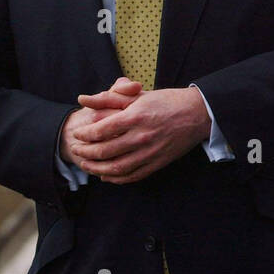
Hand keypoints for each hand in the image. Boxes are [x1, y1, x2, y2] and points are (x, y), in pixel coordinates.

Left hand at [69, 85, 210, 183]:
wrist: (197, 114)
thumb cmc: (167, 101)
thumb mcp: (137, 95)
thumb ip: (108, 98)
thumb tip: (82, 99)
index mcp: (135, 117)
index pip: (100, 131)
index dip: (84, 135)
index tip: (76, 134)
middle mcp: (141, 136)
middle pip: (104, 151)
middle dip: (85, 153)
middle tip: (76, 151)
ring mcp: (150, 152)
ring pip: (116, 168)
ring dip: (96, 169)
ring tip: (85, 165)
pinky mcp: (157, 163)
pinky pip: (132, 176)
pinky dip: (115, 179)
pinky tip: (105, 175)